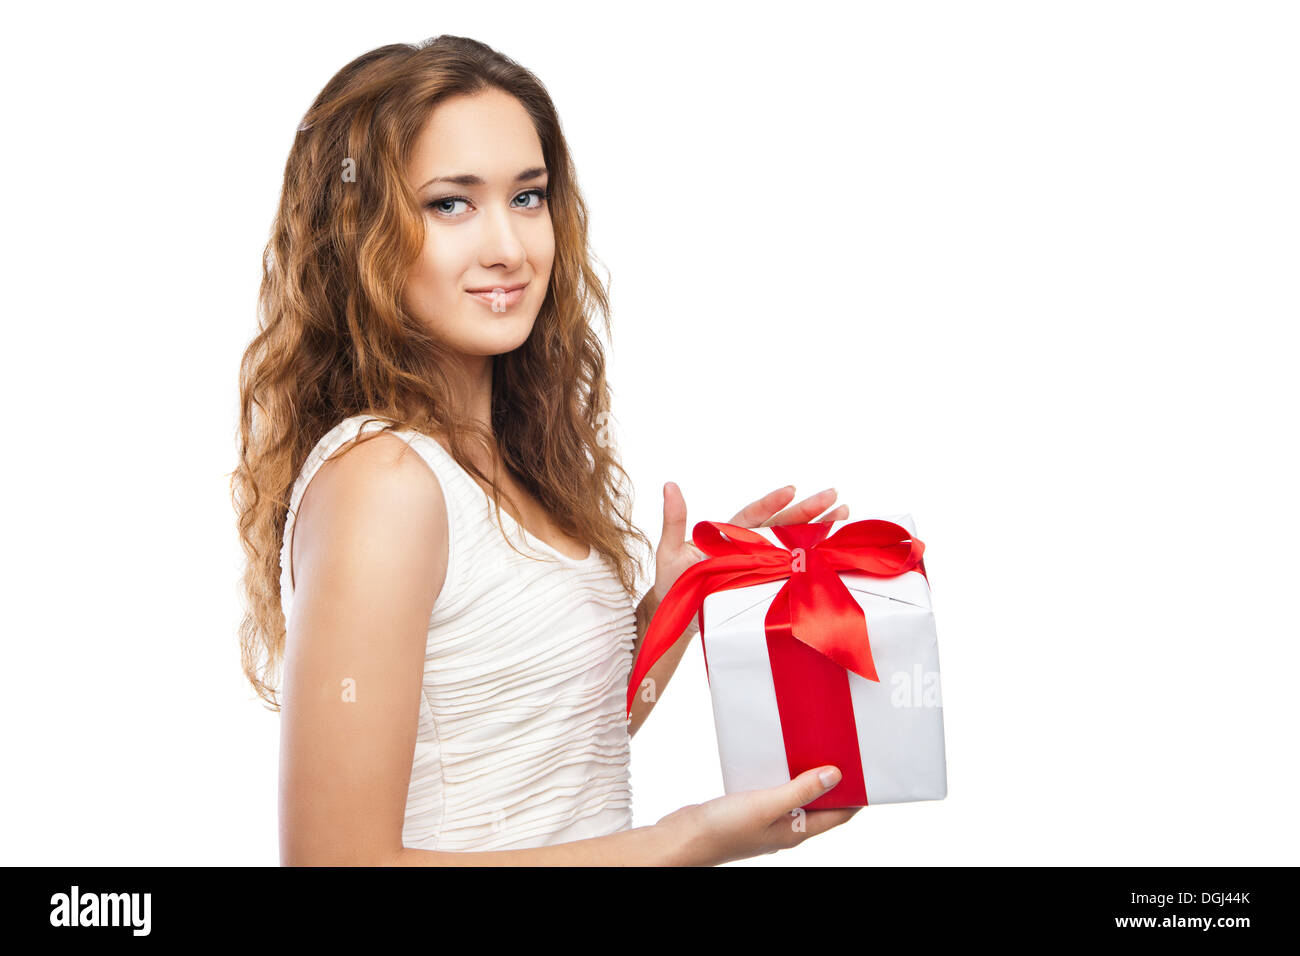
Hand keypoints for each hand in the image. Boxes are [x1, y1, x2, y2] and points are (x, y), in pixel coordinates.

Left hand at [650, 483, 849, 605]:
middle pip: (782, 526)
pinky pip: (791, 569)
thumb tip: (669, 484)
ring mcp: (760, 564)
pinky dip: (813, 558)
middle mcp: (750, 546)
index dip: (771, 504)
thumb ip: (674, 519)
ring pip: (792, 543)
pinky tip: (835, 547)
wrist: (679, 614)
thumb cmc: (673, 582)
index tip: (790, 490)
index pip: (754, 516)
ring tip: (843, 513)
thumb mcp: (669, 551)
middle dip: (807, 511)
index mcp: (730, 536)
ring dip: (817, 529)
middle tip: (833, 494)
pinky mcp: (765, 584)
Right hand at [654, 765, 861, 865]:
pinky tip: (776, 756)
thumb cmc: (723, 829)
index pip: (839, 815)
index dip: (857, 795)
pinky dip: (781, 773)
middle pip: (820, 804)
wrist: (682, 840)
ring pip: (796, 795)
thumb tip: (836, 776)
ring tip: (812, 745)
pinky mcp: (749, 809)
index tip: (866, 768)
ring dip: (805, 773)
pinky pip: (774, 789)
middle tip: (840, 747)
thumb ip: (800, 790)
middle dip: (833, 780)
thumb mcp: (766, 805)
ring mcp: (767, 819)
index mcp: (797, 832)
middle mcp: (786, 828)